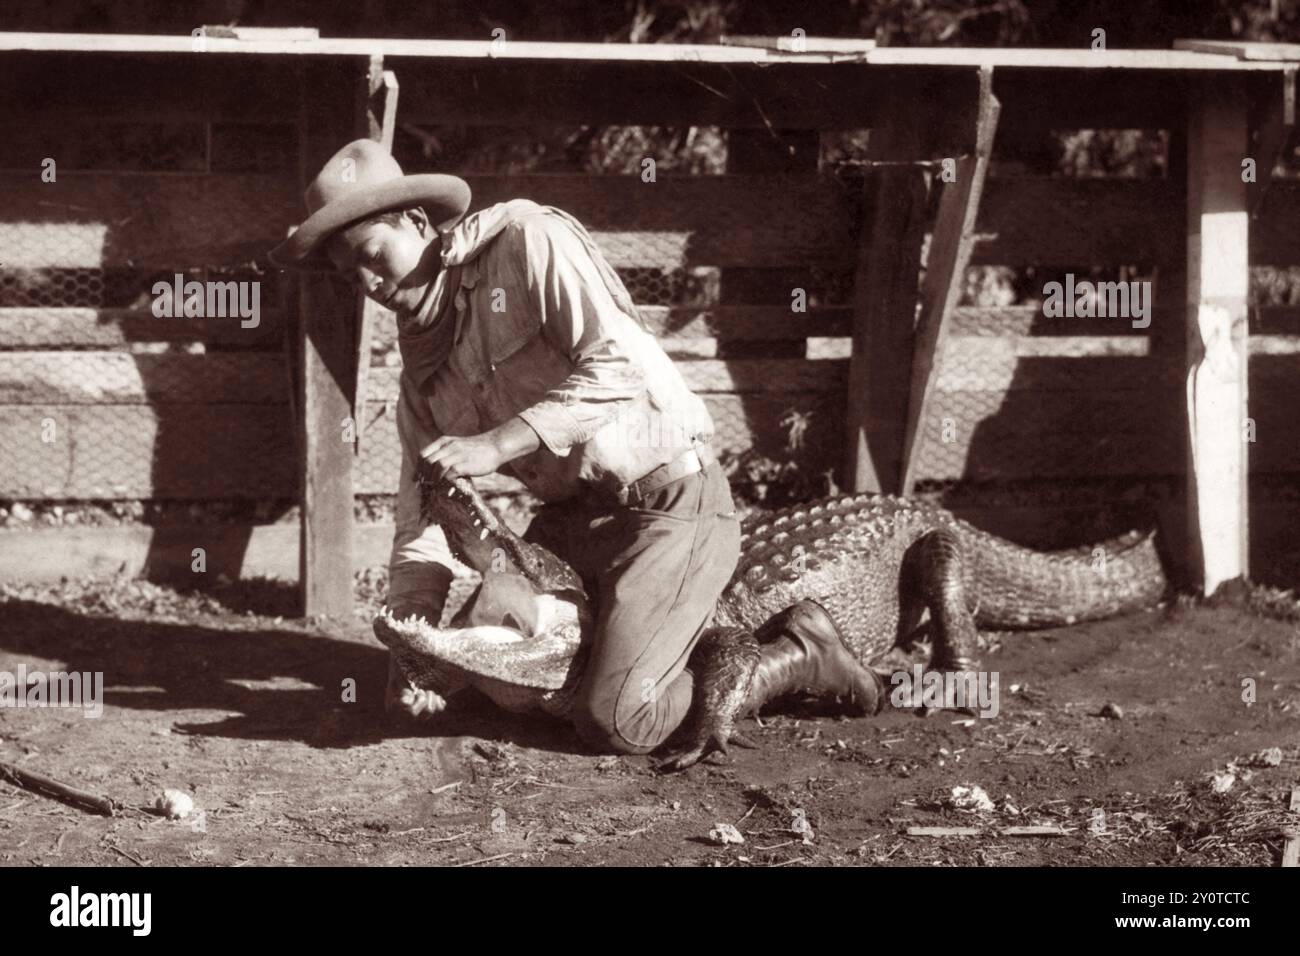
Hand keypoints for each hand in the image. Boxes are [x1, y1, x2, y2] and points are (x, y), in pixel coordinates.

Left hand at [418, 418, 540, 479]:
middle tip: (424, 486)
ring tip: (434, 487)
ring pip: (436, 466)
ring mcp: (457, 454)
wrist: (495, 446)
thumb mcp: (457, 445)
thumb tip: (432, 470)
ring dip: (433, 479)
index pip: (423, 454)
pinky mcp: (465, 464)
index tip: (417, 479)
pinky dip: (445, 481)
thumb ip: (445, 453)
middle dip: (423, 476)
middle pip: (427, 461)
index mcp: (444, 441)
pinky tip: (446, 486)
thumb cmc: (476, 449)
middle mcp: (449, 446)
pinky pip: (449, 473)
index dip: (418, 468)